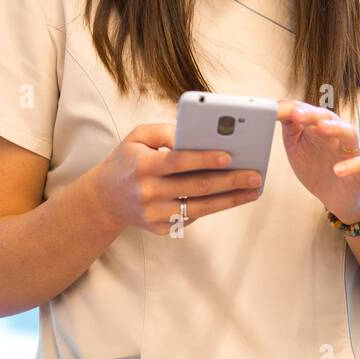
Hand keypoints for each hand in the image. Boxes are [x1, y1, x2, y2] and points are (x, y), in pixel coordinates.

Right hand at [89, 123, 264, 234]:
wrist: (104, 199)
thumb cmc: (128, 160)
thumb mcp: (138, 136)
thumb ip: (165, 130)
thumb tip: (196, 132)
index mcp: (143, 165)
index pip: (177, 161)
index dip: (204, 159)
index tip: (229, 155)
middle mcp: (148, 191)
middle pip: (196, 187)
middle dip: (229, 181)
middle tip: (255, 175)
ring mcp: (154, 214)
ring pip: (199, 208)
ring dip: (229, 200)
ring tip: (252, 190)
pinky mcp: (160, 228)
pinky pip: (191, 218)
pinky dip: (212, 207)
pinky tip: (231, 198)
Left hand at [276, 100, 359, 222]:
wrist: (336, 197)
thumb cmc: (316, 167)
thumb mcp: (296, 147)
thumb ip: (289, 127)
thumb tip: (275, 108)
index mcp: (320, 128)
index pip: (310, 112)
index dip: (295, 110)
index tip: (278, 110)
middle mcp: (338, 134)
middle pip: (329, 118)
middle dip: (313, 115)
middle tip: (297, 114)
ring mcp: (352, 150)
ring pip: (350, 133)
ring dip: (336, 128)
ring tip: (321, 128)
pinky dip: (352, 165)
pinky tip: (338, 170)